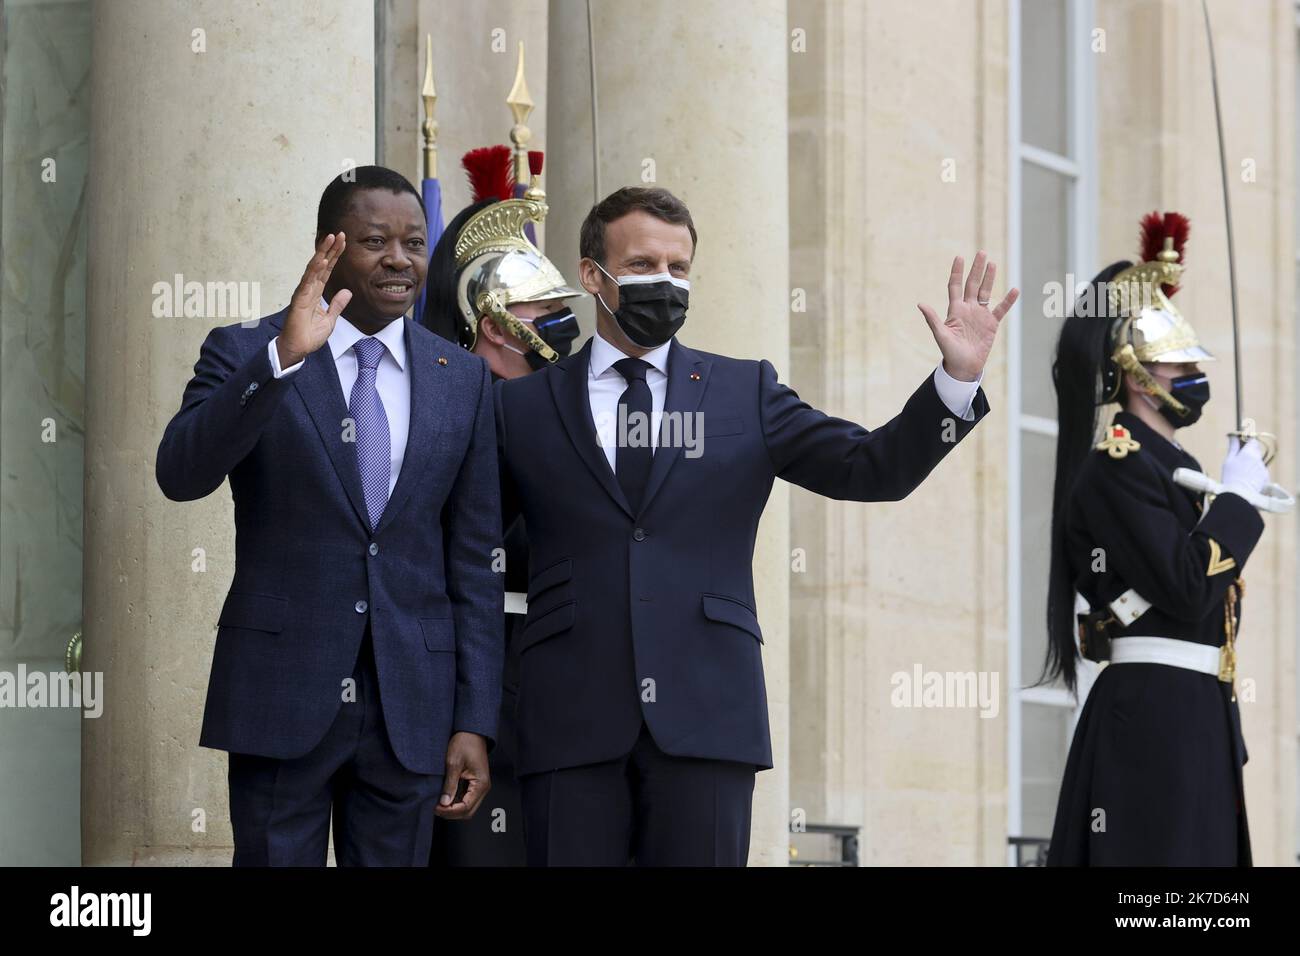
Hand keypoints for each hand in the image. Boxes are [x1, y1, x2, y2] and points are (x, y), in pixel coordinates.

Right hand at [277, 232, 351, 367]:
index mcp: (316, 292)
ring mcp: (304, 292)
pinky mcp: (299, 299)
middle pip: (321, 264)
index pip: (327, 270)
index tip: (343, 242)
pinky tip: (322, 260)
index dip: (335, 256)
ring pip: (314, 268)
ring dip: (323, 253)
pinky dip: (315, 270)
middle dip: (331, 249)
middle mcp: (309, 288)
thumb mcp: (330, 319)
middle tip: (340, 234)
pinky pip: (308, 282)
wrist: (298, 348)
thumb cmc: (310, 335)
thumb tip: (347, 292)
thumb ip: (338, 305)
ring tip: (331, 239)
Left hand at [434, 732, 490, 819]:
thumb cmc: (464, 743)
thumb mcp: (453, 763)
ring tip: (438, 803)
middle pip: (468, 811)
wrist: (471, 731)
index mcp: (481, 784)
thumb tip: (444, 803)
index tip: (436, 807)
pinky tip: (445, 797)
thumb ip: (450, 785)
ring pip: (467, 807)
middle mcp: (483, 787)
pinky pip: (466, 798)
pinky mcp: (475, 783)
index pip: (466, 807)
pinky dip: (456, 802)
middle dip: (451, 813)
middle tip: (436, 808)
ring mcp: (480, 786)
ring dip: (453, 809)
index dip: (450, 811)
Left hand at [918, 251, 1018, 381]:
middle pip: (972, 284)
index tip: (959, 257)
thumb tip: (920, 304)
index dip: (957, 272)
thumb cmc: (950, 352)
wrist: (964, 366)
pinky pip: (1001, 309)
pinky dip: (1008, 300)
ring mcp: (980, 315)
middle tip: (981, 253)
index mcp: (955, 310)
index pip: (955, 286)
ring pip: (986, 292)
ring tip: (992, 263)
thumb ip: (932, 319)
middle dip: (976, 269)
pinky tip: (1014, 290)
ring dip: (989, 278)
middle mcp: (968, 309)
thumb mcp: (940, 335)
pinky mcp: (991, 323)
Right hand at [1221, 436, 1269, 497]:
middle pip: (1255, 451)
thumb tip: (1233, 436)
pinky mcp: (1265, 477)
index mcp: (1249, 453)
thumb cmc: (1231, 476)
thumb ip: (1233, 447)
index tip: (1240, 445)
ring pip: (1257, 462)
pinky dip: (1254, 473)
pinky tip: (1246, 479)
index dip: (1247, 442)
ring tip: (1241, 473)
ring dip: (1251, 464)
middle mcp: (1258, 459)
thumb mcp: (1228, 460)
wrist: (1239, 494)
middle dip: (1248, 453)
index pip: (1252, 441)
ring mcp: (1263, 468)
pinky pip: (1260, 471)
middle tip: (1239, 460)